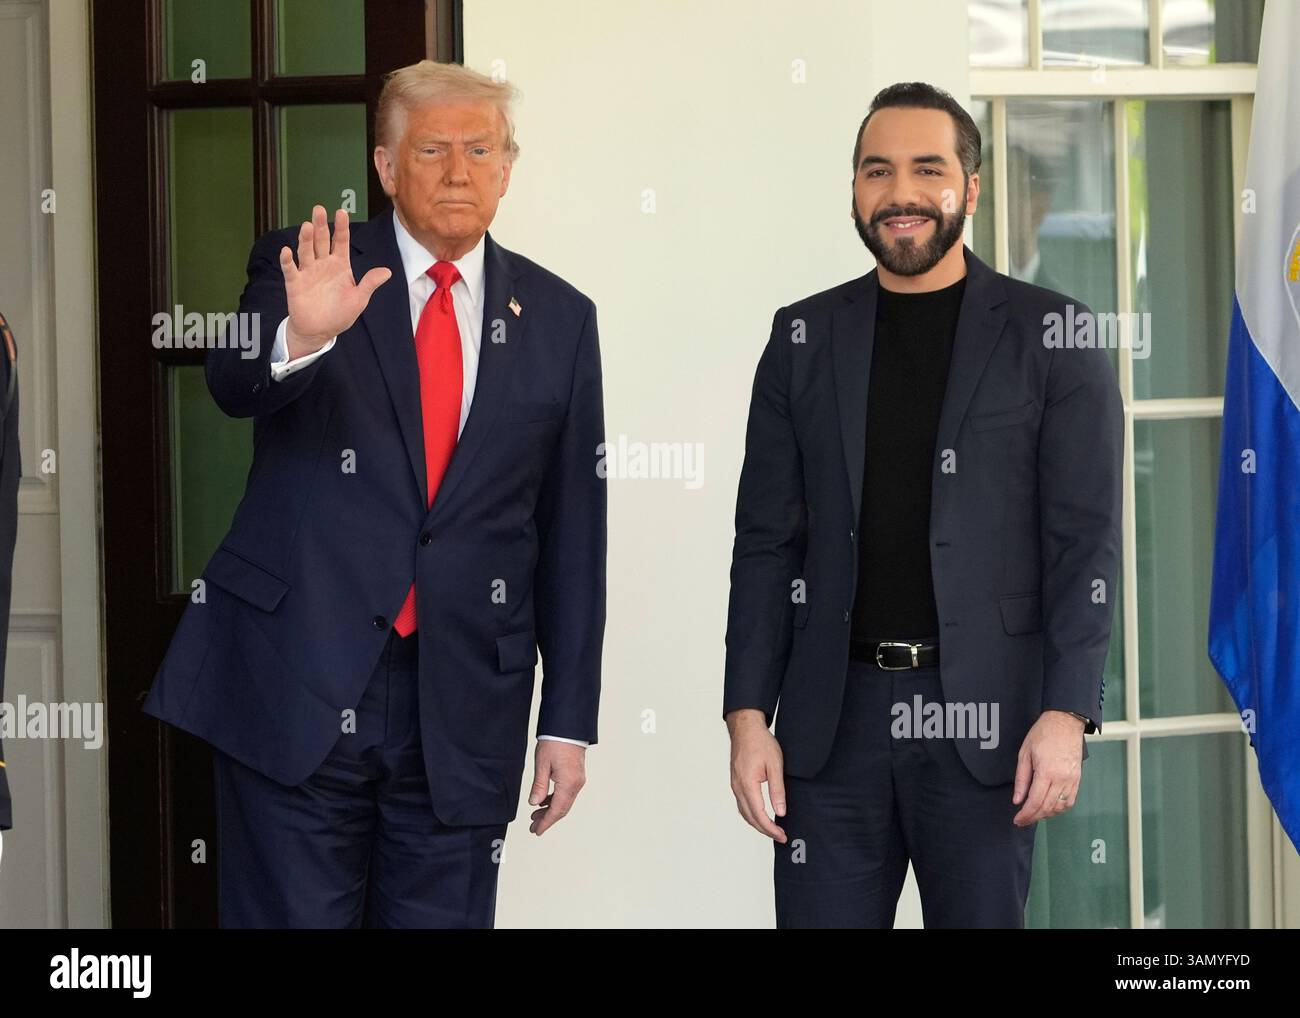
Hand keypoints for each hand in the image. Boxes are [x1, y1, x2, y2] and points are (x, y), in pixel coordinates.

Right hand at [280, 205, 391, 356]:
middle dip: (321, 225)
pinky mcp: (295, 283)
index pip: (341, 242)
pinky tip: (287, 251)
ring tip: (307, 226)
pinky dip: (288, 261)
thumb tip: (388, 272)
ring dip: (306, 239)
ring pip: (306, 251)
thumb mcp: (359, 299)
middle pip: (321, 241)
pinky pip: (290, 270)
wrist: (320, 331)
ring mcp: (308, 272)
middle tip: (319, 209)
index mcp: (340, 265)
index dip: (341, 227)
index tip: (341, 212)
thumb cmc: (340, 313)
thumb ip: (370, 283)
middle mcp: (322, 264)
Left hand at [528, 740, 585, 835]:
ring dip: (551, 810)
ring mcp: (578, 780)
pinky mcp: (576, 775)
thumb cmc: (555, 742)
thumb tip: (534, 803)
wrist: (568, 727)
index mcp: (568, 784)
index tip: (537, 831)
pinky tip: (544, 801)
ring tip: (535, 815)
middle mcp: (576, 784)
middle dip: (547, 819)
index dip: (546, 822)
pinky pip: (566, 794)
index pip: (556, 810)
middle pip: (562, 809)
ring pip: (565, 802)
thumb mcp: (542, 764)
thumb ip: (539, 786)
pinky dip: (555, 800)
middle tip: (534, 827)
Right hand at [727, 708, 787, 841]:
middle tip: (780, 836)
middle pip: (750, 817)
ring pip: (744, 812)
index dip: (771, 828)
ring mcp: (735, 785)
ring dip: (757, 824)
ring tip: (772, 829)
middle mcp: (738, 787)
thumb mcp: (775, 765)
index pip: (759, 814)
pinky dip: (751, 814)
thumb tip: (781, 812)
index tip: (782, 835)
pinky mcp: (736, 782)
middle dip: (765, 830)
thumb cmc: (760, 742)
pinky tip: (761, 815)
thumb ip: (777, 790)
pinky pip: (742, 804)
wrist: (745, 728)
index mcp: (747, 784)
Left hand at [1012, 709, 1084, 825]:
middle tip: (1023, 821)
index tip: (1017, 820)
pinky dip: (1060, 809)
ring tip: (1034, 815)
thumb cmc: (1043, 734)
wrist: (1065, 723)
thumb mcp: (1024, 754)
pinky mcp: (1077, 780)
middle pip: (1047, 808)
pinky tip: (1050, 808)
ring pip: (1060, 807)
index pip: (1035, 802)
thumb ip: (1021, 779)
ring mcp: (1072, 781)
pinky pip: (1070, 801)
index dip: (1026, 815)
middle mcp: (1062, 780)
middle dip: (1034, 817)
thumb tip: (1017, 800)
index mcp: (1046, 772)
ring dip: (1047, 815)